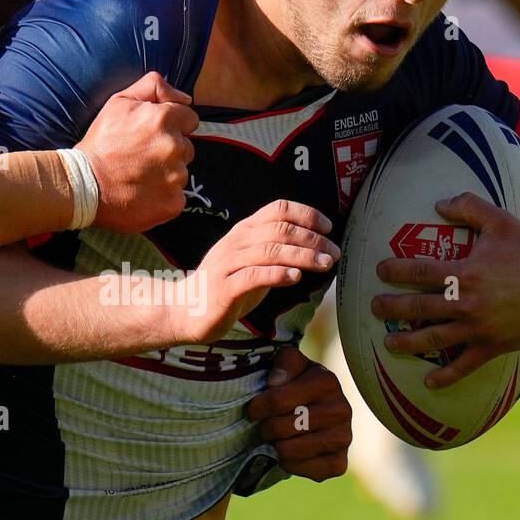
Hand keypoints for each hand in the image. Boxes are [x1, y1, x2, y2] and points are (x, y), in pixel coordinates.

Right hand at [77, 71, 197, 232]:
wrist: (84, 185)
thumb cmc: (100, 143)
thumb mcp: (120, 102)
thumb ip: (154, 88)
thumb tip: (185, 98)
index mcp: (164, 119)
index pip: (189, 120)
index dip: (173, 126)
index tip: (154, 136)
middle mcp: (174, 147)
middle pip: (187, 148)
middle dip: (169, 150)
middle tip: (142, 157)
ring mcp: (175, 178)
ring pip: (181, 173)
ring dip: (166, 174)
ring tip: (140, 175)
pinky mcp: (173, 203)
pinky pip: (177, 197)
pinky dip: (164, 196)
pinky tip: (144, 192)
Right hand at [178, 200, 338, 344]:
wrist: (185, 309)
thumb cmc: (226, 286)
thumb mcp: (251, 261)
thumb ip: (275, 250)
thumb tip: (314, 245)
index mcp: (244, 230)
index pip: (278, 209)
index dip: (307, 214)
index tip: (329, 227)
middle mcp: (236, 241)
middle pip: (280, 230)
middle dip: (312, 239)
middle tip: (334, 252)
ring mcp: (228, 263)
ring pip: (271, 251)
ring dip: (303, 256)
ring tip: (325, 264)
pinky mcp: (224, 288)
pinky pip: (254, 276)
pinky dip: (278, 274)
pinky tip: (296, 277)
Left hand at [246, 346, 351, 482]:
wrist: (319, 410)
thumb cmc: (297, 384)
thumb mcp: (290, 364)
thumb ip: (284, 362)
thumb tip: (275, 382)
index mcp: (327, 382)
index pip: (278, 400)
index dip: (258, 407)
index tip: (254, 409)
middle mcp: (341, 409)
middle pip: (281, 427)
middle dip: (266, 428)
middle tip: (266, 426)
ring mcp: (344, 438)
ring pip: (289, 450)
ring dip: (276, 446)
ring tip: (278, 438)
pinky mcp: (340, 463)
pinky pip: (303, 469)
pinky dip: (290, 464)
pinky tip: (290, 453)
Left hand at [371, 191, 519, 389]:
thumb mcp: (502, 222)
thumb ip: (470, 206)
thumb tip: (438, 203)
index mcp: (466, 273)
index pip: (420, 271)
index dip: (396, 271)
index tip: (379, 271)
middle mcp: (468, 303)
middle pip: (419, 307)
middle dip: (392, 307)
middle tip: (374, 307)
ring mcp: (479, 328)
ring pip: (434, 338)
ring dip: (408, 342)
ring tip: (389, 343)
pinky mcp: (492, 346)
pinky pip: (465, 366)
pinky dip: (446, 377)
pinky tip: (428, 383)